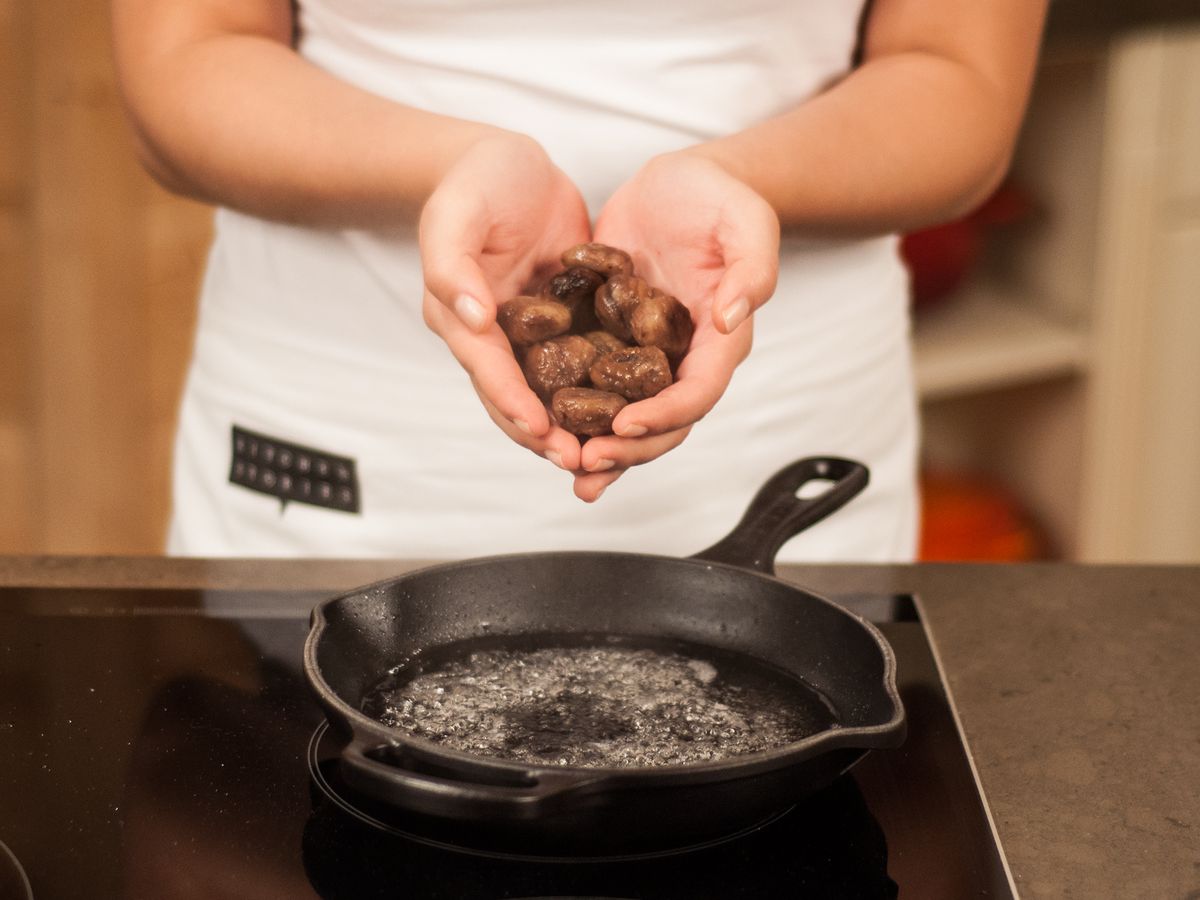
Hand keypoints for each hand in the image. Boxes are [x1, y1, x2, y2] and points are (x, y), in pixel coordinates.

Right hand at [420, 133, 591, 471]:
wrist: (509, 161)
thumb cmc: (476, 179)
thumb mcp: (456, 212)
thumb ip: (452, 266)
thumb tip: (474, 320)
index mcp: (459, 318)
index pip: (488, 371)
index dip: (513, 404)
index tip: (542, 432)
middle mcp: (491, 337)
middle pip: (516, 397)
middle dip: (545, 434)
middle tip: (580, 464)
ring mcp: (527, 334)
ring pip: (548, 392)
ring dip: (572, 426)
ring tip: (604, 458)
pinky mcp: (561, 322)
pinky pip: (580, 363)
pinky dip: (597, 390)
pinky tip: (629, 412)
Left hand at [575, 152, 779, 500]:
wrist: (683, 182)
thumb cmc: (721, 199)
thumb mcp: (747, 223)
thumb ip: (751, 271)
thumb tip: (731, 319)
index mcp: (720, 340)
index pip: (699, 392)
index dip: (665, 414)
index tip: (625, 423)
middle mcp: (684, 358)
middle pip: (663, 422)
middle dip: (628, 448)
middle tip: (586, 462)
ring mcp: (647, 354)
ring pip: (627, 414)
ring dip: (601, 446)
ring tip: (567, 468)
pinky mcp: (613, 339)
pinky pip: (593, 383)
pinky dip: (574, 410)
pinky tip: (543, 429)